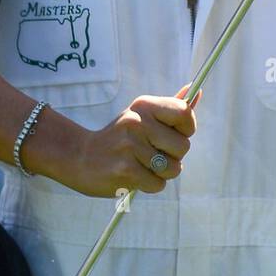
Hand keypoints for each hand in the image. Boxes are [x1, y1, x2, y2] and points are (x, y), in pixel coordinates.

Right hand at [63, 85, 199, 197]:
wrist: (79, 158)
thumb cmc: (120, 138)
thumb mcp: (142, 115)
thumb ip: (171, 107)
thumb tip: (197, 90)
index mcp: (144, 105)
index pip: (185, 113)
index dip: (187, 129)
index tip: (176, 134)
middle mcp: (137, 122)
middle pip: (183, 147)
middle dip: (174, 156)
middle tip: (153, 154)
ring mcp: (130, 146)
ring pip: (173, 168)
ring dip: (162, 173)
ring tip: (142, 166)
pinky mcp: (125, 170)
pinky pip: (158, 184)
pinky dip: (149, 185)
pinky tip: (134, 176)